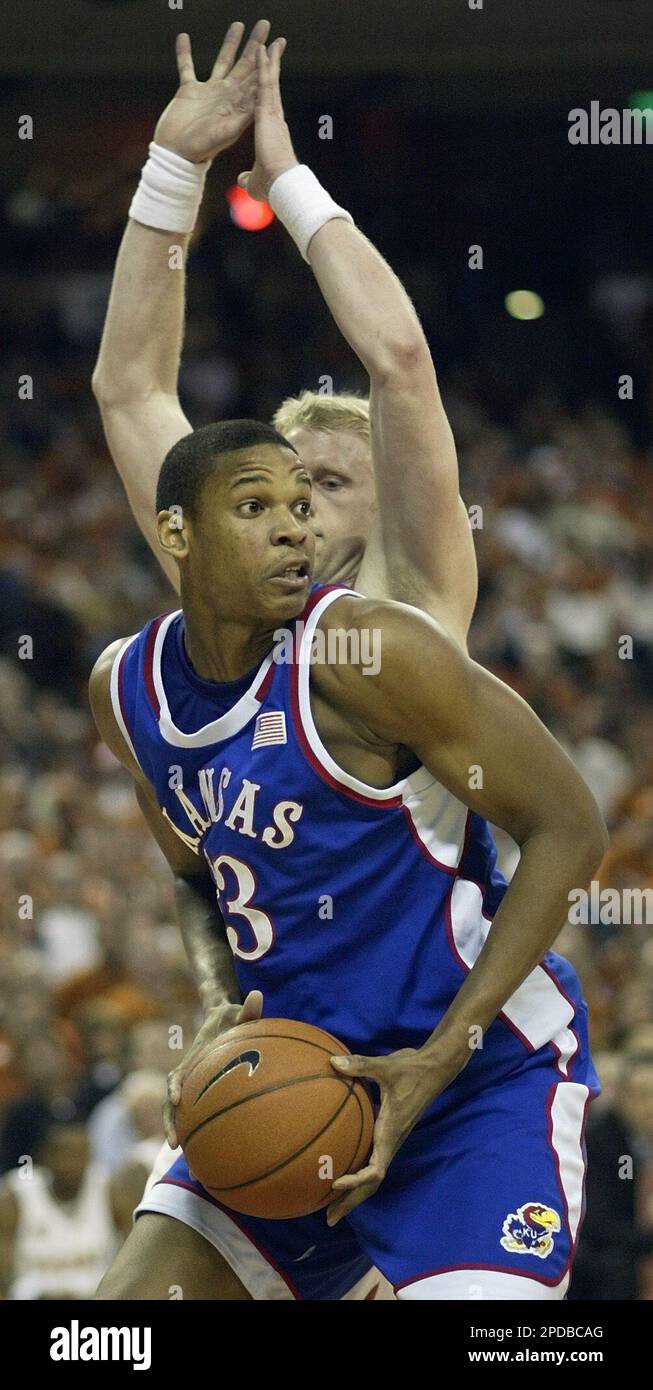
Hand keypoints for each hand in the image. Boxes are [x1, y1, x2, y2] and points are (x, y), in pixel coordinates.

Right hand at [154, 20, 271, 164]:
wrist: (176, 156)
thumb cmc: (200, 150)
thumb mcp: (224, 134)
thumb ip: (239, 118)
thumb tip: (256, 103)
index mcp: (237, 105)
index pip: (257, 79)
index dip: (267, 61)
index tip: (277, 43)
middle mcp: (226, 96)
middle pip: (244, 65)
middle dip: (256, 45)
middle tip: (265, 24)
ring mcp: (208, 92)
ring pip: (222, 61)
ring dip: (230, 43)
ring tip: (239, 24)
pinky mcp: (188, 91)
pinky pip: (187, 67)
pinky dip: (184, 53)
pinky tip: (184, 37)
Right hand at [164, 989, 262, 1146]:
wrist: (222, 1018)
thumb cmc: (233, 1018)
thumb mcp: (240, 1013)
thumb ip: (249, 1008)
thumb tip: (258, 995)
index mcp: (193, 1060)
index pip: (176, 1076)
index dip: (175, 1087)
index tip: (177, 1100)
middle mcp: (187, 1075)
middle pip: (171, 1103)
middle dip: (170, 1122)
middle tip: (175, 1144)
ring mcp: (192, 1086)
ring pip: (180, 1114)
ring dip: (181, 1133)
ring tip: (190, 1161)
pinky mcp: (201, 1093)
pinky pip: (197, 1115)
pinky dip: (200, 1133)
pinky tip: (215, 1156)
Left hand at [237, 39, 298, 201]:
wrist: (281, 183)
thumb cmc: (271, 185)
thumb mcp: (254, 180)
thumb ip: (247, 176)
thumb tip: (242, 181)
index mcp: (270, 130)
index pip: (266, 105)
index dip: (266, 92)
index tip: (266, 81)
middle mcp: (273, 118)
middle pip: (270, 87)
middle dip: (271, 69)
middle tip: (272, 51)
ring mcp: (272, 112)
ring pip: (269, 80)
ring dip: (268, 60)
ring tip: (266, 42)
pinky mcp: (269, 111)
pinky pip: (265, 83)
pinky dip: (264, 66)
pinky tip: (262, 50)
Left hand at [326, 1047, 436, 1225]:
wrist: (434, 1068)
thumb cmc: (411, 1069)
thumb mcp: (386, 1065)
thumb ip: (360, 1065)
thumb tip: (332, 1062)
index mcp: (390, 1133)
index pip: (375, 1169)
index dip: (356, 1181)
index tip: (335, 1183)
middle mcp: (390, 1142)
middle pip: (371, 1183)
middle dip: (351, 1201)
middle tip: (328, 1217)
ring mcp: (390, 1139)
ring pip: (372, 1176)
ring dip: (353, 1193)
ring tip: (330, 1204)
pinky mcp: (389, 1133)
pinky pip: (372, 1160)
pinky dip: (356, 1172)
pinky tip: (339, 1169)